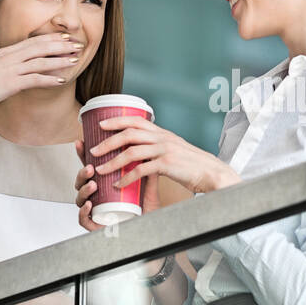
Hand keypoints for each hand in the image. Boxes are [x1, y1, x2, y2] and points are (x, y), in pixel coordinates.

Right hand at [0, 32, 83, 112]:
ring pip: (41, 61)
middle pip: (40, 47)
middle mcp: (10, 57)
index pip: (33, 41)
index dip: (51, 38)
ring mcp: (10, 69)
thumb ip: (7, 66)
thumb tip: (19, 68)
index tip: (65, 37)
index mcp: (6, 52)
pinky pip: (34, 79)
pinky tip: (62, 80)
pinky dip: (49, 79)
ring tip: (75, 60)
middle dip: (61, 45)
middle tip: (78, 44)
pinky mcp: (10, 83)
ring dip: (59, 60)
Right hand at [74, 138, 162, 228]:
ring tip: (93, 185)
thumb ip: (148, 171)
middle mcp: (97, 195)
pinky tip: (89, 204)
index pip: (91, 167)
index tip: (81, 142)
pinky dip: (83, 211)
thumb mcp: (147, 188)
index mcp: (104, 183)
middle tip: (91, 167)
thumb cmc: (144, 210)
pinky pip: (83, 219)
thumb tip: (149, 150)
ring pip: (79, 198)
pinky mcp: (95, 225)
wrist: (147, 229)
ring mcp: (94, 209)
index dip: (83, 155)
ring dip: (84, 190)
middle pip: (81, 181)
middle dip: (82, 173)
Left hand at [85, 116, 240, 195]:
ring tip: (100, 169)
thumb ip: (158, 147)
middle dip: (108, 141)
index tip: (100, 124)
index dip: (116, 120)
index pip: (136, 120)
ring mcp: (165, 150)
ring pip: (132, 151)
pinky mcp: (167, 165)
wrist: (212, 173)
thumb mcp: (175, 149)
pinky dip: (127, 178)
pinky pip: (141, 170)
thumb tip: (140, 151)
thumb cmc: (192, 165)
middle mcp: (163, 138)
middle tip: (93, 149)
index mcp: (162, 133)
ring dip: (113, 161)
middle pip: (129, 133)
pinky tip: (118, 184)